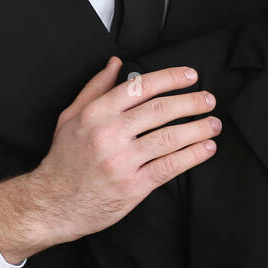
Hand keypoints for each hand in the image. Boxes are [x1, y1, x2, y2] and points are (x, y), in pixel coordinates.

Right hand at [0, 57, 220, 260]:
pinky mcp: (133, 186)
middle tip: (208, 99)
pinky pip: (169, 167)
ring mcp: (122, 161)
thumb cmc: (64, 159)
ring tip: (214, 124)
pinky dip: (192, 155)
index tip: (190, 76)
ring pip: (169, 138)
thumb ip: (95, 88)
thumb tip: (115, 64)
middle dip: (191, 102)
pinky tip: (206, 148)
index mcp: (96, 114)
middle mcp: (109, 134)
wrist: (53, 203)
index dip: (170, 78)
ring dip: (198, 129)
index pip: (140, 87)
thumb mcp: (71, 117)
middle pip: (160, 110)